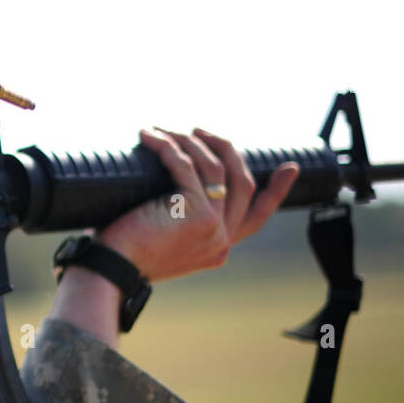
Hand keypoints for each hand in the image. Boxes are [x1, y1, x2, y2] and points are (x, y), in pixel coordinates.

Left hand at [100, 127, 299, 281]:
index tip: (292, 168)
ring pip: (215, 168)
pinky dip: (168, 147)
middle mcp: (222, 240)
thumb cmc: (123, 255)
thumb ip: (181, 222)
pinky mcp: (195, 213)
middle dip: (226, 149)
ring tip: (168, 130)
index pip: (258, 216)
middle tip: (201, 131)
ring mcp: (213, 227)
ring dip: (191, 142)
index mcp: (218, 248)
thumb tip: (174, 187)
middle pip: (243, 182)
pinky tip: (150, 137)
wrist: (110, 273)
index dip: (277, 191)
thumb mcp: (164, 241)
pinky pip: (186, 166)